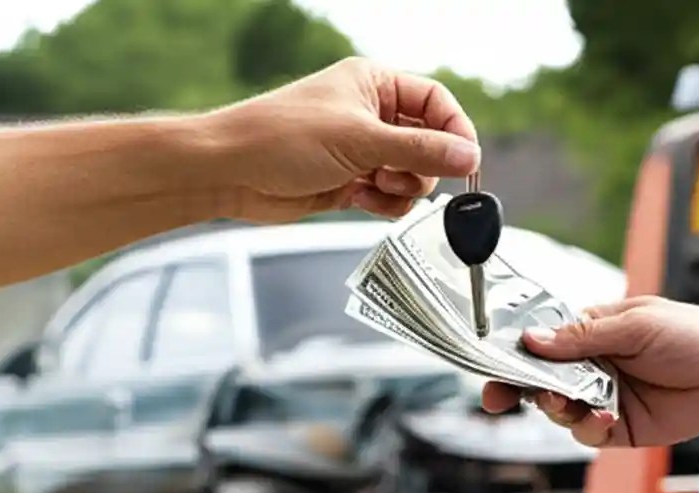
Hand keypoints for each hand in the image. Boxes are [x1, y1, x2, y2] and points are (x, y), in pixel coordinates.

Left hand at [203, 56, 479, 222]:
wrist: (230, 173)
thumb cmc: (280, 138)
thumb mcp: (361, 141)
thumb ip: (421, 150)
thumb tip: (468, 156)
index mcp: (374, 84)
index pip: (436, 102)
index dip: (454, 131)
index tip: (465, 160)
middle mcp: (371, 114)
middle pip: (429, 143)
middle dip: (420, 167)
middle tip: (399, 175)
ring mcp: (362, 150)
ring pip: (412, 175)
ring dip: (400, 189)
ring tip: (372, 186)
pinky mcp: (352, 181)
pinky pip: (391, 197)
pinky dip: (384, 204)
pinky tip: (357, 199)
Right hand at [481, 296, 698, 446]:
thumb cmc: (690, 333)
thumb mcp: (636, 324)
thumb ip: (584, 335)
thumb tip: (533, 340)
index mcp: (587, 333)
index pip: (536, 344)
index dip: (509, 356)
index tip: (489, 367)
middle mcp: (589, 367)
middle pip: (537, 381)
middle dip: (518, 389)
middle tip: (505, 395)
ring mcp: (602, 398)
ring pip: (558, 411)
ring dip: (556, 408)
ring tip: (568, 401)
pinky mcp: (620, 428)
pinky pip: (588, 434)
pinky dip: (588, 427)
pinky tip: (604, 416)